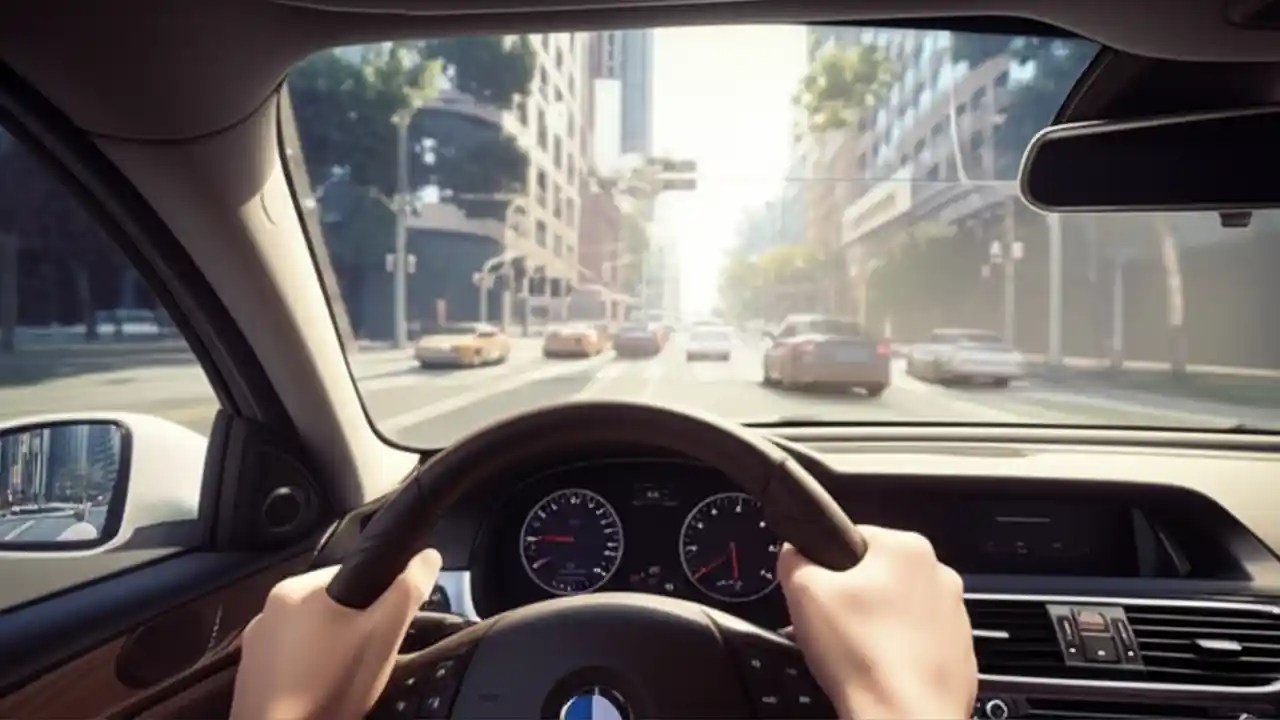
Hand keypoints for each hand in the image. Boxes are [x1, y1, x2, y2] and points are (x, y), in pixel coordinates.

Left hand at [230, 549, 441, 719]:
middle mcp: (269, 605)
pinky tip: (318, 689)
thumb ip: (406, 592)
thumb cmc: (332, 682)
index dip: (377, 599)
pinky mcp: (249, 671)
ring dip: (328, 646)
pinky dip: (306, 667)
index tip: (385, 627)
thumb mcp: (382, 636)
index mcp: (298, 586)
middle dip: (353, 625)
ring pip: (309, 632)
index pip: (352, 575)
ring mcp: (256, 640)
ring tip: (343, 676)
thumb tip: (428, 556)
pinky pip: (289, 657)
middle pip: (330, 605)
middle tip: (368, 655)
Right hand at [778, 526, 975, 719]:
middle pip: (878, 576)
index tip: (820, 597)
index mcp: (907, 548)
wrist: (903, 718)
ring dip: (877, 626)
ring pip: (899, 610)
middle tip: (834, 629)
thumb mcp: (804, 592)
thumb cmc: (861, 656)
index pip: (854, 538)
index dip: (828, 568)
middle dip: (854, 598)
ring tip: (858, 654)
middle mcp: (941, 574)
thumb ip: (794, 558)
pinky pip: (918, 643)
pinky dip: (899, 653)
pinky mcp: (959, 652)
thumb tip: (796, 552)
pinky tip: (882, 671)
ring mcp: (956, 616)